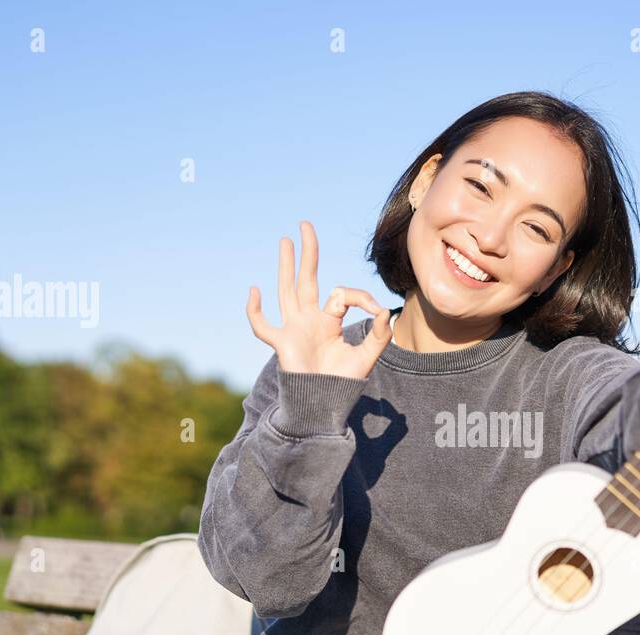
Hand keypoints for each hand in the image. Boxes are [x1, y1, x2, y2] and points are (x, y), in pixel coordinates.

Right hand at [245, 220, 392, 378]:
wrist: (326, 404)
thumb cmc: (343, 382)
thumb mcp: (368, 357)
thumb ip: (379, 335)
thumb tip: (385, 311)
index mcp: (329, 321)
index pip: (342, 294)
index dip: (362, 297)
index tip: (377, 310)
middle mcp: (309, 320)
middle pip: (307, 279)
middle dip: (307, 253)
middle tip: (304, 225)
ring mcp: (293, 329)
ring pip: (287, 290)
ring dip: (286, 265)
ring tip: (285, 240)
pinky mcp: (282, 343)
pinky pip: (263, 326)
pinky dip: (255, 311)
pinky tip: (254, 291)